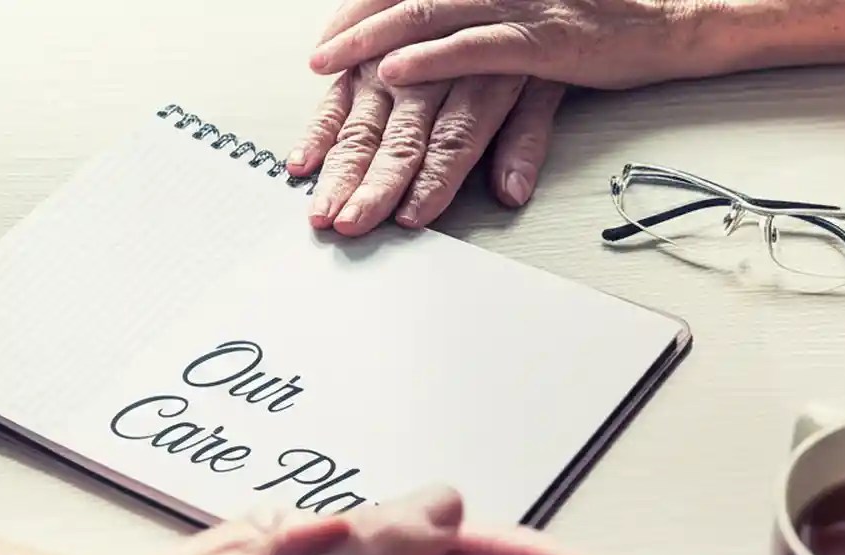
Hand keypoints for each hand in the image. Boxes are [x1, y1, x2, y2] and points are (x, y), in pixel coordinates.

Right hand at [286, 59, 564, 236]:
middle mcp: (430, 75)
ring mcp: (390, 65)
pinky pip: (336, 96)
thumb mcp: (541, 86)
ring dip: (338, 168)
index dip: (431, 181)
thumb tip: (513, 191)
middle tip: (353, 222)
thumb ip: (526, 139)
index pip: (453, 143)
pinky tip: (302, 161)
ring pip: (361, 123)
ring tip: (322, 205)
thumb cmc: (517, 42)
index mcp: (479, 85)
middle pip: (401, 139)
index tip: (410, 215)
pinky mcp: (362, 58)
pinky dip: (316, 129)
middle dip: (373, 186)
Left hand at [306, 0, 714, 89]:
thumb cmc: (600, 24)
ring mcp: (517, 7)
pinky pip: (476, 47)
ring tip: (331, 66)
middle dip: (353, 33)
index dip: (358, 13)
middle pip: (405, 1)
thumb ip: (482, 32)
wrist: (669, 22)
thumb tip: (433, 57)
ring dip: (373, 46)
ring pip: (427, 19)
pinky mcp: (544, 42)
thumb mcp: (532, 21)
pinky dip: (432, 58)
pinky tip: (397, 70)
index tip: (324, 44)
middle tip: (314, 62)